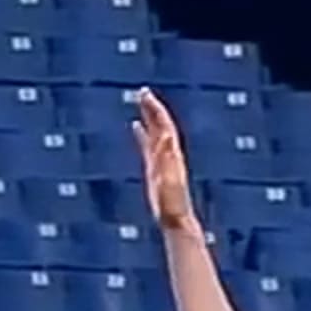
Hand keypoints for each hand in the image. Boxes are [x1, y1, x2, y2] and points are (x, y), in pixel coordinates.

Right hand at [132, 88, 196, 231]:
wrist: (176, 219)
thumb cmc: (172, 203)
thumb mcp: (169, 179)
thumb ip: (167, 158)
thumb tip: (164, 136)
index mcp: (171, 154)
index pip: (164, 126)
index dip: (155, 110)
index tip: (146, 95)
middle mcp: (168, 153)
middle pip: (160, 125)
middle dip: (151, 108)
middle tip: (141, 92)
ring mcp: (161, 160)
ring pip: (154, 132)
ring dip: (148, 116)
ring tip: (140, 101)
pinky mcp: (154, 168)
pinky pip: (147, 145)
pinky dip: (142, 133)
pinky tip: (135, 125)